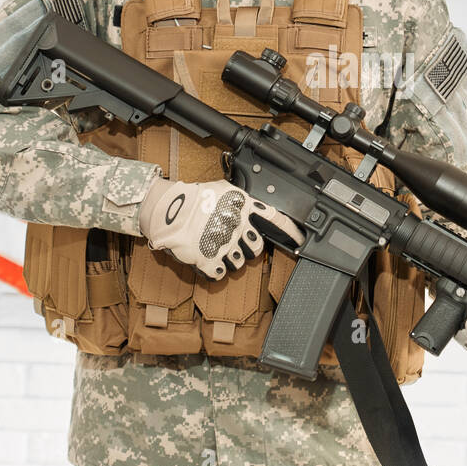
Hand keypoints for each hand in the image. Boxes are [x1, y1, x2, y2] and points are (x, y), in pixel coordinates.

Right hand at [138, 178, 304, 279]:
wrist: (166, 210)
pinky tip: (206, 259)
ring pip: (239, 264)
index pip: (275, 219)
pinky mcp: (208, 261)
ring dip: (230, 259)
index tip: (300, 240)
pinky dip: (214, 270)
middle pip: (257, 248)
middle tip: (235, 243)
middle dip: (248, 248)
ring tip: (215, 248)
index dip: (290, 231)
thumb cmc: (194, 198)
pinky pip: (219, 274)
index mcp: (242, 207)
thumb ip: (243, 201)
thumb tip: (257, 208)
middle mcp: (237, 226)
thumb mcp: (224, 190)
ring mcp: (224, 245)